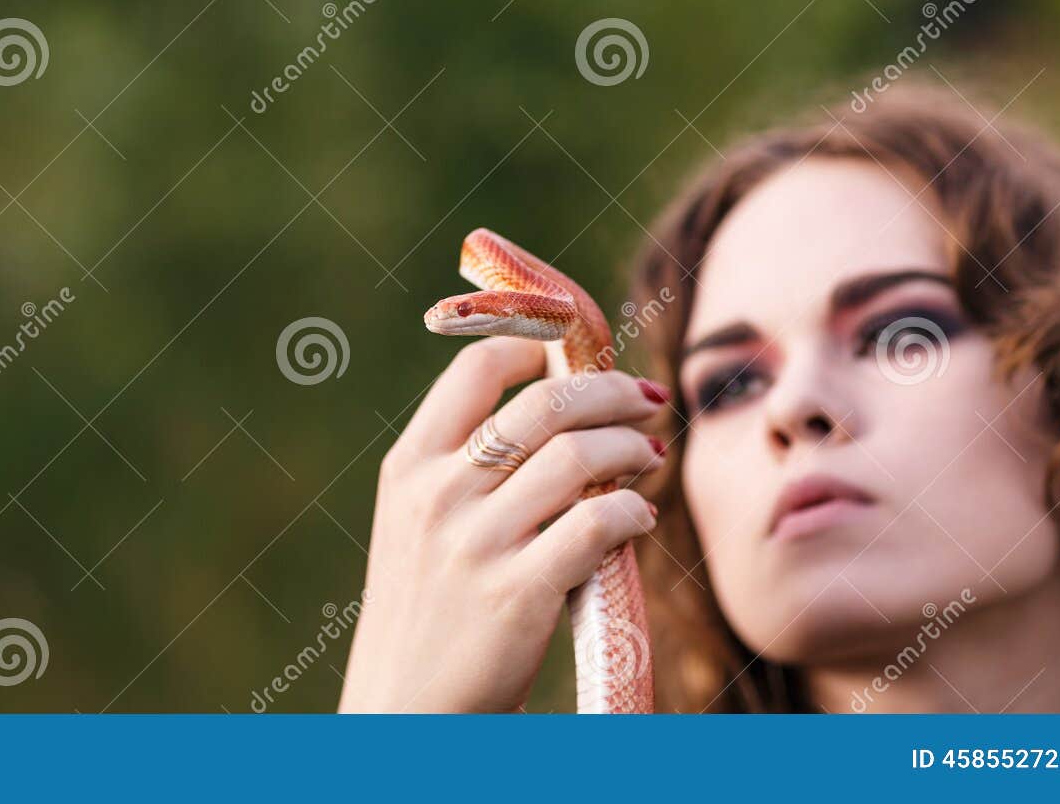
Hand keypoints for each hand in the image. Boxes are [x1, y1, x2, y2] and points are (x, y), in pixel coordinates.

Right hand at [339, 336, 666, 711]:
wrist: (407, 712)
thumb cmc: (428, 608)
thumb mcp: (418, 523)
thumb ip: (465, 465)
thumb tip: (557, 401)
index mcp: (409, 466)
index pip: (478, 368)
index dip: (540, 347)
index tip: (581, 356)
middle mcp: (438, 495)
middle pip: (545, 403)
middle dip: (611, 389)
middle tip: (646, 398)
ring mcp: (476, 545)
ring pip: (580, 456)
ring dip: (633, 446)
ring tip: (652, 454)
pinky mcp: (518, 595)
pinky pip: (597, 525)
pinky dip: (632, 510)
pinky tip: (640, 516)